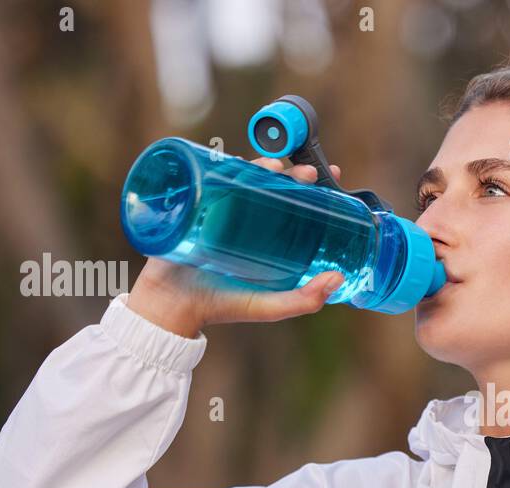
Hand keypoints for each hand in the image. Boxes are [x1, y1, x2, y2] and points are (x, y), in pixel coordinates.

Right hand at [127, 160, 344, 337]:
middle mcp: (245, 220)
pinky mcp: (194, 203)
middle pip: (272, 186)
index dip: (313, 189)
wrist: (170, 305)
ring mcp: (219, 209)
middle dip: (291, 173)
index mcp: (266, 238)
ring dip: (260, 164)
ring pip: (243, 176)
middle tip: (307, 173)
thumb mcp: (268, 307)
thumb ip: (304, 300)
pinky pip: (209, 176)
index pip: (295, 205)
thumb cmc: (220, 306)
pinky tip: (234, 159)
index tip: (334, 176)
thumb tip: (339, 279)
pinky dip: (221, 162)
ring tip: (275, 167)